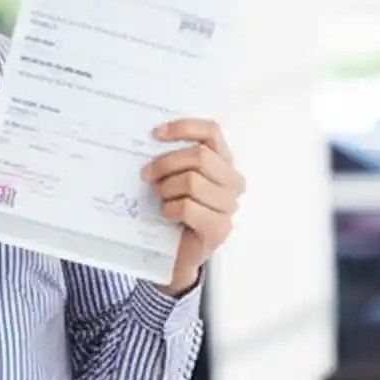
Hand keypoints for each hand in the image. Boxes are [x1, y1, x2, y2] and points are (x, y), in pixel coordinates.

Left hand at [141, 118, 245, 295]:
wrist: (175, 251)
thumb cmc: (174, 208)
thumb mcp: (173, 177)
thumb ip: (172, 158)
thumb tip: (148, 137)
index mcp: (223, 162)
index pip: (212, 132)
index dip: (184, 128)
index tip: (155, 134)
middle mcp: (233, 181)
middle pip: (200, 156)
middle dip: (166, 163)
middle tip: (147, 175)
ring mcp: (229, 206)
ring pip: (192, 181)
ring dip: (167, 189)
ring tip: (160, 198)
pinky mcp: (220, 229)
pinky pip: (188, 207)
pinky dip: (170, 209)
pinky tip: (167, 215)